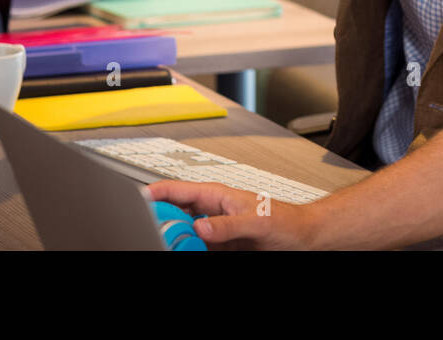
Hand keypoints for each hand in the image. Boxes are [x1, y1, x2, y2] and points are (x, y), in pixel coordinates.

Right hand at [146, 181, 319, 249]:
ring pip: (184, 235)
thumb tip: (200, 226)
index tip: (139, 201)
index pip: (180, 190)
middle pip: (176, 216)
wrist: (303, 238)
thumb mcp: (257, 221)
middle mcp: (212, 212)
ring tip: (173, 244)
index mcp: (218, 196)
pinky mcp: (218, 248)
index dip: (156, 193)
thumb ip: (228, 223)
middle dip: (163, 223)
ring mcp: (214, 231)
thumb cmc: (286, 221)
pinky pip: (196, 249)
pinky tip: (186, 252)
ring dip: (176, 240)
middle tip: (158, 235)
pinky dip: (188, 251)